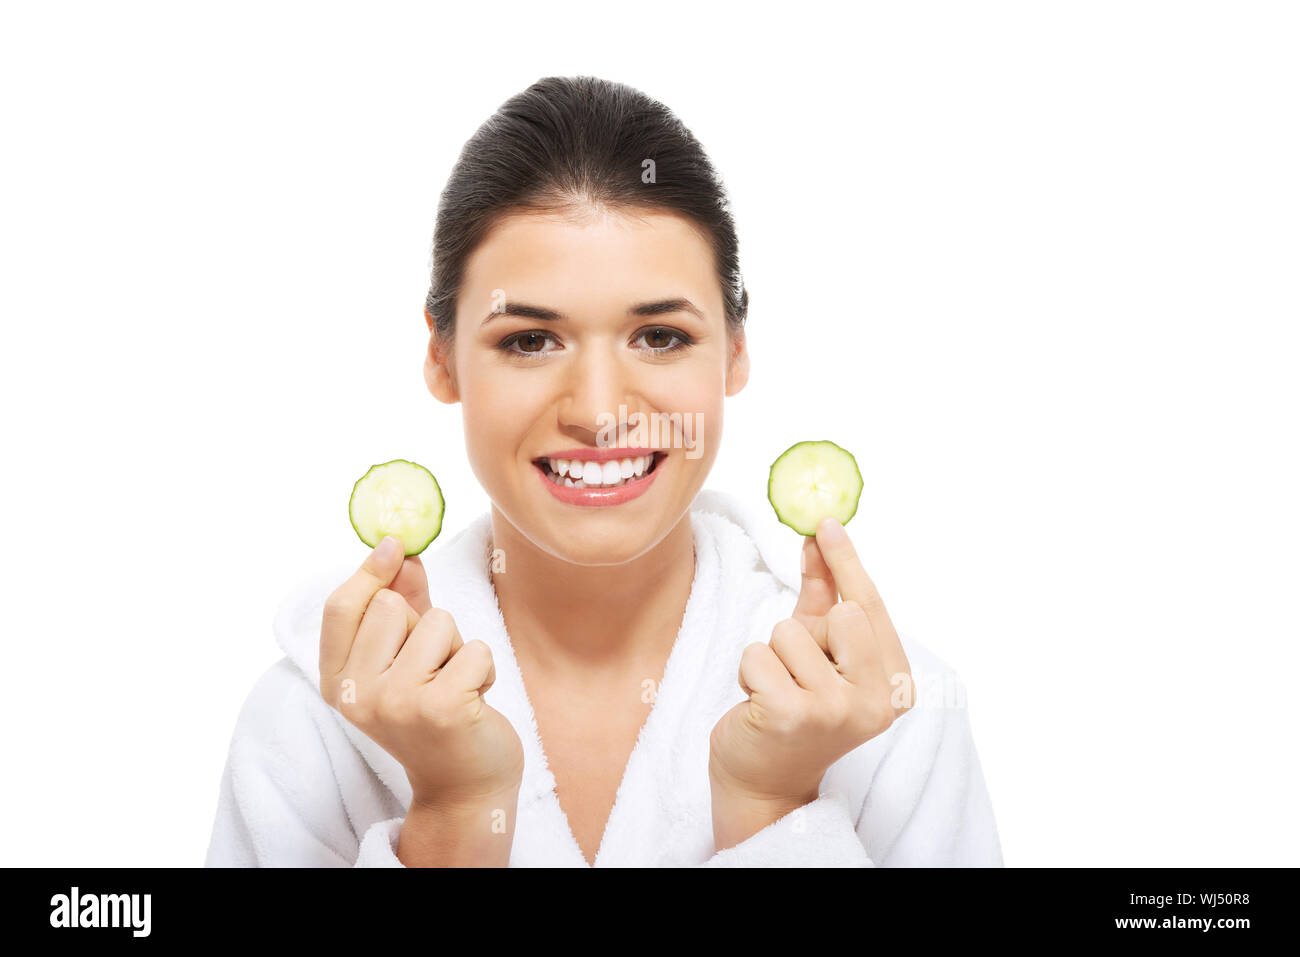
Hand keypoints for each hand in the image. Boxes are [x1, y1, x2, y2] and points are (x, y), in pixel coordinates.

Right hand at [318, 536, 524, 811]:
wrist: (463, 788)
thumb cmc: (436, 714)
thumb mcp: (408, 660)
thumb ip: (401, 607)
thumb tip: (402, 554)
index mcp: (340, 683)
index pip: (341, 608)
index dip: (368, 571)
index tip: (394, 546)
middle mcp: (360, 694)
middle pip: (392, 606)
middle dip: (424, 625)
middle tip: (433, 669)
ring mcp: (398, 703)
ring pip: (438, 623)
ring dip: (458, 649)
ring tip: (455, 686)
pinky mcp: (441, 709)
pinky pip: (475, 649)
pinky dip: (484, 669)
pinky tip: (475, 702)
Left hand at [708, 516, 914, 846]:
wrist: (764, 781)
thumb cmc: (793, 709)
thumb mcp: (819, 654)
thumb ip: (825, 597)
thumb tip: (819, 537)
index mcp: (895, 684)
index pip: (871, 606)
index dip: (847, 563)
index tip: (826, 523)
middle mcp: (876, 701)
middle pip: (836, 614)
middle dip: (804, 632)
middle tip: (798, 672)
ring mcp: (836, 710)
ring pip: (788, 633)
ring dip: (771, 657)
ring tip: (776, 691)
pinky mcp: (791, 715)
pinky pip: (757, 655)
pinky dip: (748, 673)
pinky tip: (758, 705)